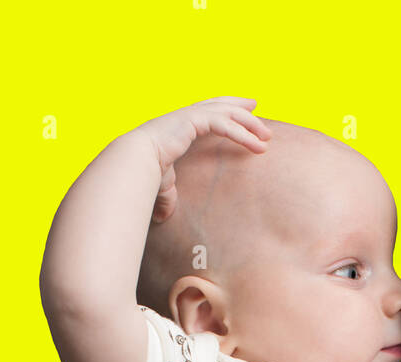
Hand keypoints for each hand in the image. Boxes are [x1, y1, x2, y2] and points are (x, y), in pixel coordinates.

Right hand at [131, 97, 271, 223]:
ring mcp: (188, 114)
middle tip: (257, 106)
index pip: (205, 112)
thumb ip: (168, 198)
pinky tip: (258, 145)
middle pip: (219, 104)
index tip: (238, 109)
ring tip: (267, 135)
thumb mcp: (163, 186)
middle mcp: (184, 115)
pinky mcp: (192, 119)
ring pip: (227, 112)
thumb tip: (162, 218)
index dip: (222, 109)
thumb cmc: (145, 174)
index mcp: (178, 125)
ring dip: (249, 123)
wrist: (134, 162)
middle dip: (239, 105)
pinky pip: (225, 124)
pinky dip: (243, 134)